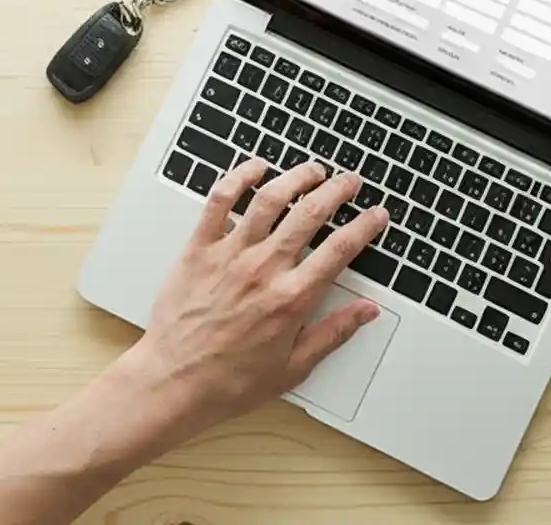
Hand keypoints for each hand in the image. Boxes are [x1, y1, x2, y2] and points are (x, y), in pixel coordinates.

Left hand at [126, 159, 389, 435]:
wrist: (174, 381)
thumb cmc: (230, 381)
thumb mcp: (293, 367)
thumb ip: (333, 333)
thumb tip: (366, 311)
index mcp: (292, 298)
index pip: (340, 249)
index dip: (365, 226)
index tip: (376, 215)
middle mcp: (264, 269)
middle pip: (310, 214)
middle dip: (337, 191)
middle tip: (350, 181)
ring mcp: (230, 255)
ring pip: (269, 199)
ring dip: (296, 177)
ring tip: (313, 170)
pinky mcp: (199, 249)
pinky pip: (219, 202)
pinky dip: (238, 177)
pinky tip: (254, 167)